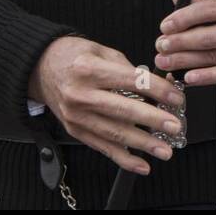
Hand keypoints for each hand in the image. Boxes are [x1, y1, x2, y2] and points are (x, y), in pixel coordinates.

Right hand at [30, 36, 184, 174]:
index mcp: (90, 69)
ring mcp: (76, 116)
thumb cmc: (72, 55)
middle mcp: (81, 94)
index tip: (176, 97)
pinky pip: (102, 147)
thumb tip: (155, 84)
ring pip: (114, 133)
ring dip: (143, 144)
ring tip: (164, 150)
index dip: (157, 90)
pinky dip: (123, 159)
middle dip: (153, 120)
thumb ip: (127, 67)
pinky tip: (142, 165)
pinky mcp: (75, 130)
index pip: (131, 80)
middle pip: (123, 110)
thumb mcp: (100, 49)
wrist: (39, 68)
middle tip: (175, 126)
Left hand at [154, 0, 215, 84]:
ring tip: (167, 60)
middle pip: (210, 37)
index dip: (184, 19)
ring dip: (186, 61)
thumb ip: (207, 1)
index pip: (210, 11)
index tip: (166, 25)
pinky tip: (189, 76)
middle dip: (181, 42)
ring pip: (215, 57)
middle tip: (161, 45)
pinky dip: (207, 77)